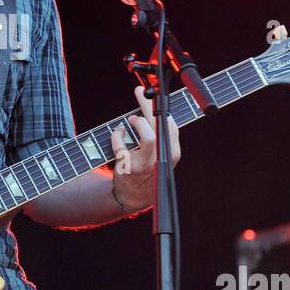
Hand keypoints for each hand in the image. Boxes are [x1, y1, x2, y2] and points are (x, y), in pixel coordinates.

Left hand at [110, 86, 181, 211]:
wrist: (134, 196)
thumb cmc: (146, 169)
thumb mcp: (159, 153)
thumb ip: (158, 134)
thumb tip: (149, 107)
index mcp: (172, 152)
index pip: (170, 125)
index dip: (160, 107)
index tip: (151, 93)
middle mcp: (162, 158)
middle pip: (160, 126)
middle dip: (148, 106)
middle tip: (139, 92)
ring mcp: (146, 164)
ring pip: (147, 137)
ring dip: (137, 123)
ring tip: (130, 119)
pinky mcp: (129, 168)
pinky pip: (122, 145)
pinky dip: (117, 135)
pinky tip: (118, 133)